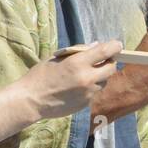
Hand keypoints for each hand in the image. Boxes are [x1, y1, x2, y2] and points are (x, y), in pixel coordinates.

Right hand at [0, 40, 122, 147]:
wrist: (30, 101)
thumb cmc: (40, 76)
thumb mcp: (57, 58)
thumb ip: (78, 52)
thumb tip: (96, 45)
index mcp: (77, 63)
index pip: (105, 51)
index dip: (114, 47)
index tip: (117, 45)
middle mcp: (87, 78)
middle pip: (112, 68)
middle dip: (109, 62)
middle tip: (102, 61)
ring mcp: (88, 92)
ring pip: (104, 81)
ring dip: (99, 76)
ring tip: (84, 75)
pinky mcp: (86, 103)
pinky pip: (95, 91)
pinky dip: (91, 87)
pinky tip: (76, 87)